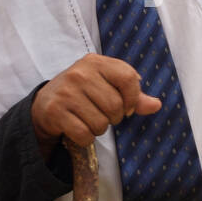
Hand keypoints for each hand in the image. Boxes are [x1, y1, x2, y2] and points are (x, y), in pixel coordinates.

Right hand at [32, 53, 161, 151]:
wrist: (45, 103)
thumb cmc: (82, 93)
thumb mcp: (106, 86)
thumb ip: (133, 96)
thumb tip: (156, 105)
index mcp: (95, 62)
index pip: (128, 77)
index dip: (132, 98)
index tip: (126, 106)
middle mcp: (79, 73)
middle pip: (115, 106)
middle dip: (113, 117)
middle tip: (101, 114)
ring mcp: (66, 92)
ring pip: (100, 123)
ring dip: (98, 128)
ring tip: (87, 119)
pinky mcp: (55, 112)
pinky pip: (84, 135)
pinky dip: (85, 138)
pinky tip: (77, 128)